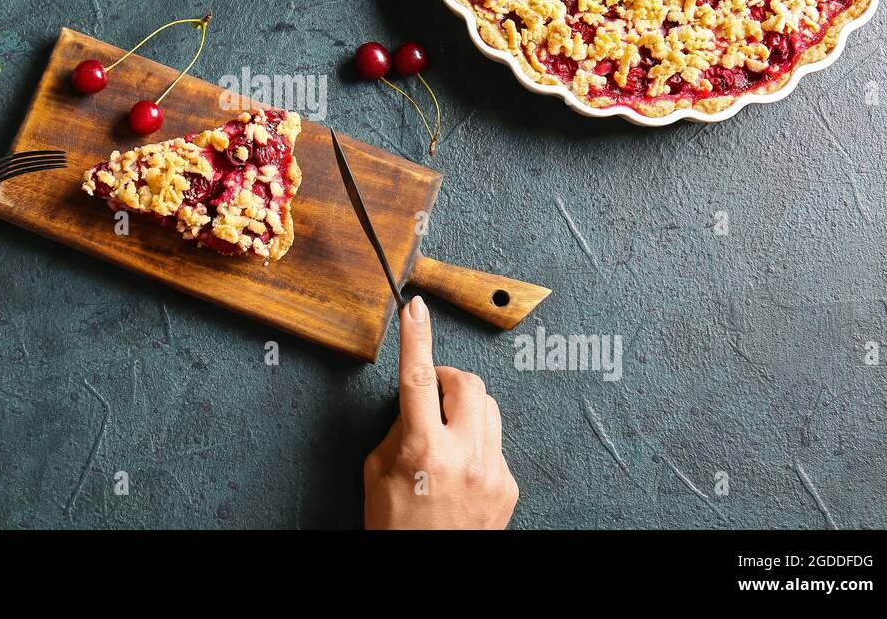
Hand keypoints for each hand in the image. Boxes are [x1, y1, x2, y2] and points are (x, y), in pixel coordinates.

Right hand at [363, 296, 518, 528]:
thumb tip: (415, 406)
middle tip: (431, 394)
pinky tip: (459, 469)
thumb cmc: (395, 530)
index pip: (419, 378)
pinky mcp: (509, 486)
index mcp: (423, 451)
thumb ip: (396, 431)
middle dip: (448, 379)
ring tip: (444, 435)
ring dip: (465, 409)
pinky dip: (475, 444)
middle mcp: (464, 457)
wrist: (427, 577)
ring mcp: (493, 471)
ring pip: (489, 408)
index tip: (415, 308)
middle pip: (468, 383)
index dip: (416, 337)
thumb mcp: (376, 475)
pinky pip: (496, 443)